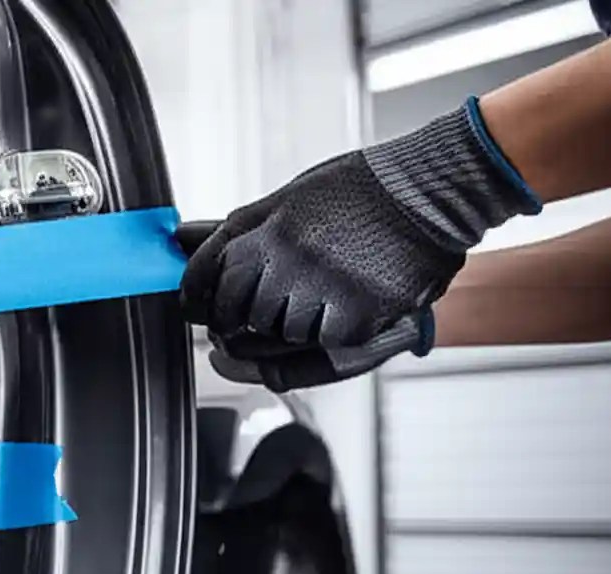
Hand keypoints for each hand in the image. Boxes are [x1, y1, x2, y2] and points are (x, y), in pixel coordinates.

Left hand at [179, 99, 539, 388]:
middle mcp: (285, 261)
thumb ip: (241, 228)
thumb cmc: (361, 192)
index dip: (195, 299)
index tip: (197, 309)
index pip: (205, 277)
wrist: (430, 193)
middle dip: (243, 317)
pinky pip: (324, 343)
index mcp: (263, 230)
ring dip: (294, 323)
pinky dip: (334, 330)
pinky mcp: (354, 318)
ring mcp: (319, 292)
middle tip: (267, 305)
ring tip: (322, 293)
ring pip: (280, 333)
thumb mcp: (291, 196)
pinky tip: (349, 301)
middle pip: (238, 314)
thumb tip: (180, 239)